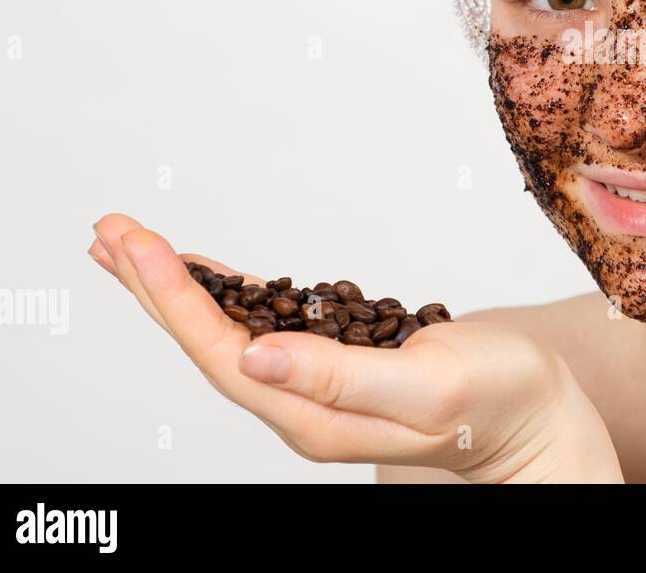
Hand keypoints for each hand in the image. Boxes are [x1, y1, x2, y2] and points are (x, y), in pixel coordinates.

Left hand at [89, 213, 623, 482]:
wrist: (534, 414)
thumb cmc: (496, 400)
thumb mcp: (428, 389)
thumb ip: (342, 378)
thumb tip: (255, 355)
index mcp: (313, 416)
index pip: (221, 354)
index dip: (175, 299)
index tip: (140, 245)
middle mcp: (302, 405)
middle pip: (207, 342)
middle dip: (154, 285)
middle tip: (110, 230)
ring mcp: (315, 386)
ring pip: (227, 332)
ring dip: (180, 289)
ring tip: (136, 246)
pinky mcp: (337, 363)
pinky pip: (264, 325)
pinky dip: (229, 293)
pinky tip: (211, 277)